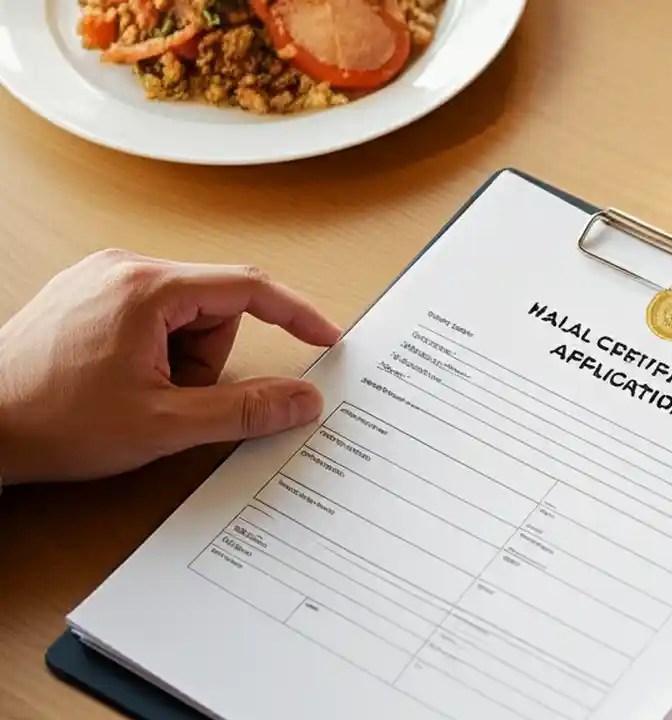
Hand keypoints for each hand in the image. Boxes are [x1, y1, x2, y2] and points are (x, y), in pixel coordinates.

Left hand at [0, 249, 341, 483]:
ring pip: (182, 314)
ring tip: (135, 393)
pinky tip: (118, 381)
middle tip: (168, 398)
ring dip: (178, 359)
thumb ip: (245, 410)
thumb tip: (302, 399)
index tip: (326, 337)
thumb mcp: (164, 425)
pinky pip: (149, 315)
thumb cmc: (54, 422)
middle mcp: (123, 267)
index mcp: (148, 288)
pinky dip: (152, 351)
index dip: (296, 314)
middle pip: (213, 307)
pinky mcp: (84, 294)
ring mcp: (99, 277)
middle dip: (206, 359)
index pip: (248, 288)